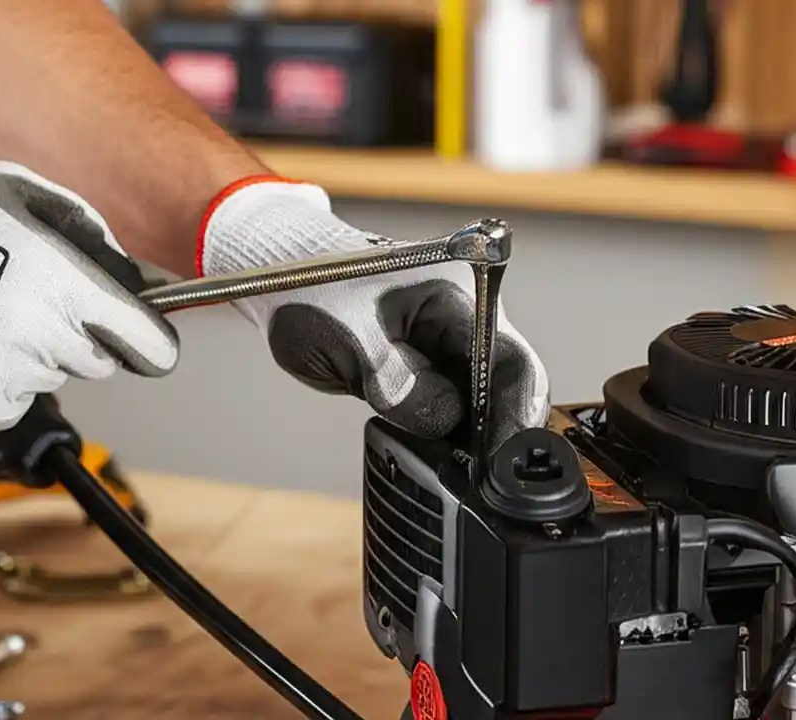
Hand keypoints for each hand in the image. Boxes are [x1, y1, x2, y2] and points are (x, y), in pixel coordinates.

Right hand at [0, 146, 177, 431]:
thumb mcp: (21, 193)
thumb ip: (86, 233)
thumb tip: (130, 277)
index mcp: (61, 281)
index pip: (142, 340)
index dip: (151, 345)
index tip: (151, 348)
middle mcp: (39, 333)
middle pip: (95, 359)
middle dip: (77, 336)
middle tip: (28, 302)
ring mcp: (5, 374)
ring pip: (50, 378)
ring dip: (32, 355)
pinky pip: (12, 402)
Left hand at [197, 178, 548, 449]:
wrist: (277, 272)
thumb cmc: (306, 283)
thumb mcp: (346, 338)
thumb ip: (396, 382)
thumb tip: (444, 420)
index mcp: (457, 293)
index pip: (512, 360)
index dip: (517, 415)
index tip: (504, 463)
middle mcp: (464, 317)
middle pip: (505, 385)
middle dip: (494, 433)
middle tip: (477, 479)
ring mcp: (447, 342)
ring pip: (478, 401)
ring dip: (465, 435)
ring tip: (445, 465)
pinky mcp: (428, 363)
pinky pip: (449, 403)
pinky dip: (441, 430)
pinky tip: (426, 447)